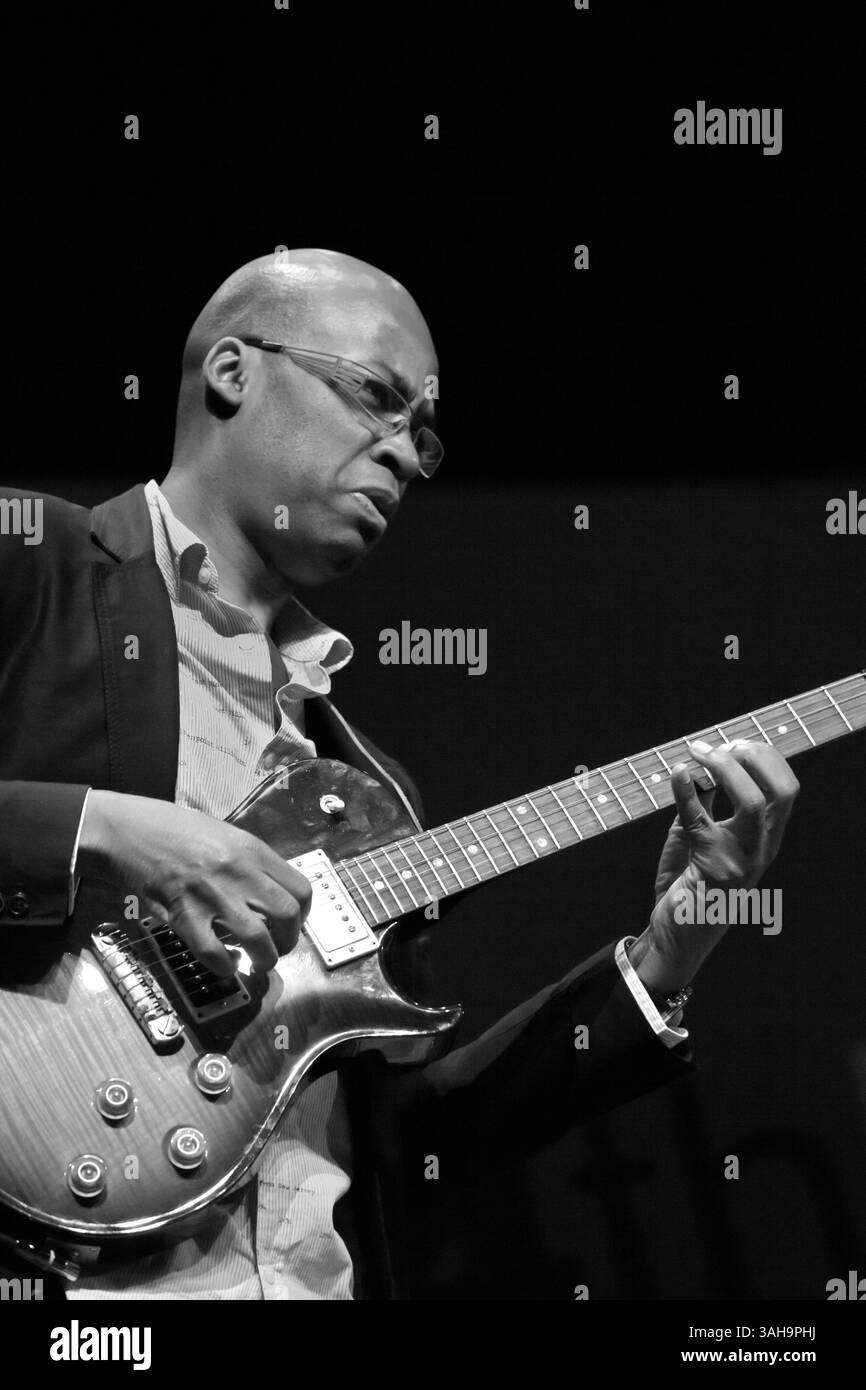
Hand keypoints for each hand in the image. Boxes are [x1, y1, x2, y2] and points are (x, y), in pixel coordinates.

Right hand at [78, 790, 311, 976]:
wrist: (131, 831)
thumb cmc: (177, 831)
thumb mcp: (226, 836)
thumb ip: (252, 864)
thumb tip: (272, 895)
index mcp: (252, 851)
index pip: (301, 889)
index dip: (304, 914)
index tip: (293, 923)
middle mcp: (239, 873)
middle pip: (288, 916)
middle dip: (289, 940)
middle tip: (278, 947)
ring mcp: (212, 895)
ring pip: (258, 939)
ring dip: (264, 959)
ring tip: (258, 963)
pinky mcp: (184, 915)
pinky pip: (214, 953)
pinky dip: (224, 967)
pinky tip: (225, 966)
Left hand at [629, 739, 798, 997]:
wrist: (673, 936)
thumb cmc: (686, 886)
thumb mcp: (696, 834)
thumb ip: (701, 802)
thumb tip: (695, 765)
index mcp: (764, 838)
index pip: (786, 789)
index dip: (764, 757)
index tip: (733, 741)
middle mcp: (761, 849)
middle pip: (782, 791)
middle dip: (753, 757)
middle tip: (721, 745)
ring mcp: (742, 860)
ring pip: (754, 803)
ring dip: (726, 769)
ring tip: (700, 754)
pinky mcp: (713, 869)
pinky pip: (700, 818)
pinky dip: (685, 789)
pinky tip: (676, 774)